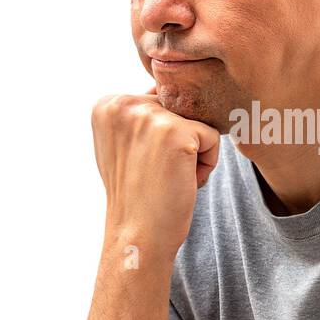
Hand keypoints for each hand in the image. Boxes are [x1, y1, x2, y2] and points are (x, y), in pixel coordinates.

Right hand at [90, 85, 219, 256]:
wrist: (139, 235)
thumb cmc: (137, 194)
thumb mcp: (124, 145)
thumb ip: (139, 114)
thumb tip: (167, 85)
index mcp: (107, 104)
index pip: (159, 101)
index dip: (159, 138)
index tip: (141, 164)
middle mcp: (123, 104)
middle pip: (179, 108)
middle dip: (178, 142)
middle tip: (156, 173)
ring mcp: (149, 116)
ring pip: (197, 122)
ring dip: (192, 154)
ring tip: (168, 177)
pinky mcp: (177, 132)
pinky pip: (212, 138)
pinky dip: (206, 165)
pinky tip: (182, 182)